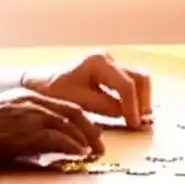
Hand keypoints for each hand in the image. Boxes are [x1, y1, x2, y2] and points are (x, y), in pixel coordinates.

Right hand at [0, 89, 104, 168]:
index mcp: (27, 96)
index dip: (81, 120)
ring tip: (94, 153)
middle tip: (99, 145)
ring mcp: (32, 116)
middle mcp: (33, 102)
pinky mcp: (29, 132)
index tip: (89, 133)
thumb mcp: (2, 116)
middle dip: (90, 130)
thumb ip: (22, 123)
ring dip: (86, 140)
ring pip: (70, 125)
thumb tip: (37, 143)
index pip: (63, 106)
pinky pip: (60, 139)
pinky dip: (73, 147)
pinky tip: (80, 155)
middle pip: (73, 113)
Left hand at [21, 52, 151, 129]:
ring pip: (139, 80)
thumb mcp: (77, 102)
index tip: (134, 125)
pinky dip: (134, 98)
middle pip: (140, 78)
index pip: (126, 85)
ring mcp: (111, 64)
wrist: (41, 83)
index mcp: (98, 62)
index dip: (133, 107)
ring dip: (141, 100)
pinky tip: (130, 115)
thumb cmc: (54, 91)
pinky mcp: (111, 72)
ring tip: (137, 120)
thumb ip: (104, 106)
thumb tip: (127, 114)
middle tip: (140, 123)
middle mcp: (108, 59)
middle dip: (143, 101)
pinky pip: (131, 84)